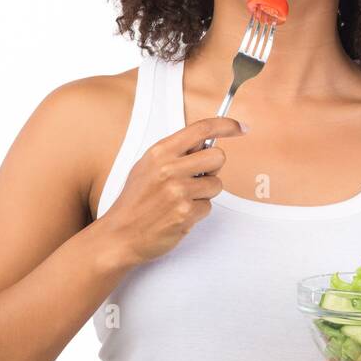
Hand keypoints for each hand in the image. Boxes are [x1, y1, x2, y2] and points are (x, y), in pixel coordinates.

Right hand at [98, 115, 246, 265]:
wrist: (120, 235)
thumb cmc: (135, 201)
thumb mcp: (147, 166)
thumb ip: (174, 154)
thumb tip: (205, 145)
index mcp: (160, 152)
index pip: (201, 129)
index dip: (226, 125)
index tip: (240, 128)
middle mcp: (169, 168)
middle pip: (218, 156)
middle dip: (212, 169)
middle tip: (195, 180)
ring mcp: (178, 191)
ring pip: (216, 184)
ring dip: (204, 194)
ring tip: (181, 201)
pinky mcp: (185, 213)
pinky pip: (208, 207)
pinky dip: (197, 212)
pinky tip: (178, 215)